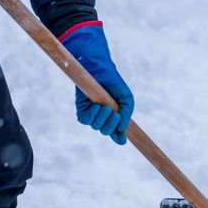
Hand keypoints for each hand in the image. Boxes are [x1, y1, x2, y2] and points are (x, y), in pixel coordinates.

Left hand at [59, 21, 133, 144]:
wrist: (100, 69)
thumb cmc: (113, 83)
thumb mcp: (126, 98)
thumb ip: (126, 113)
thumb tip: (121, 129)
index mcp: (114, 117)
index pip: (116, 133)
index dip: (118, 138)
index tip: (121, 139)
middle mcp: (102, 118)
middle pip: (107, 131)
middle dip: (111, 125)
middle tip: (114, 114)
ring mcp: (91, 115)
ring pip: (97, 127)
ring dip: (102, 118)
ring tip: (105, 106)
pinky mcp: (82, 110)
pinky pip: (85, 120)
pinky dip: (92, 115)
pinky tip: (96, 106)